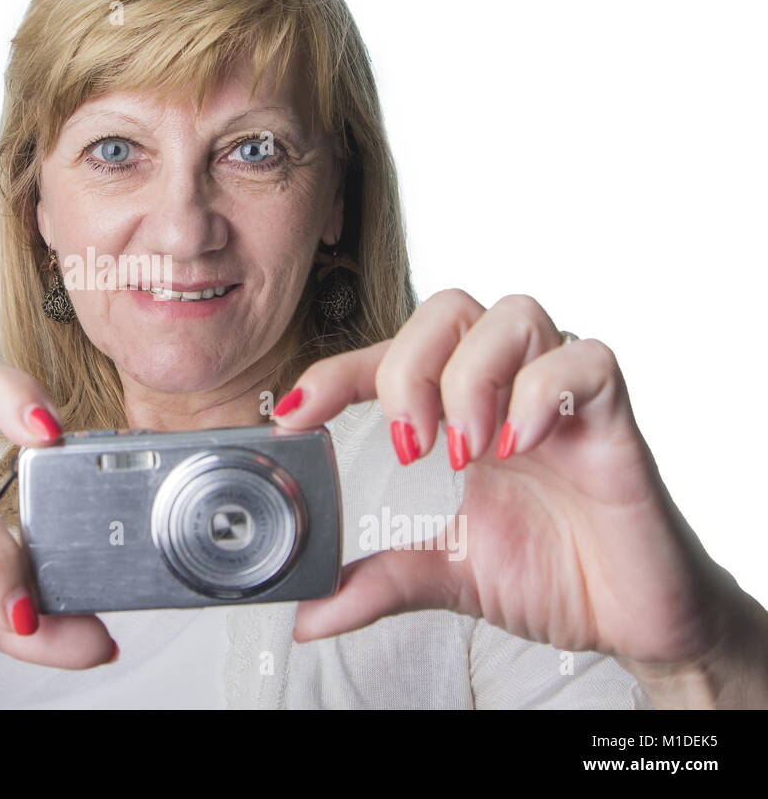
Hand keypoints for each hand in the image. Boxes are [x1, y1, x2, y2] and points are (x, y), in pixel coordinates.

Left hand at [272, 289, 765, 705]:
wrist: (633, 618)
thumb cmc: (552, 573)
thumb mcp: (447, 575)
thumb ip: (380, 581)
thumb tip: (309, 617)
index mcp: (459, 411)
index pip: (388, 358)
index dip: (334, 373)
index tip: (292, 416)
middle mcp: (508, 388)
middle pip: (449, 309)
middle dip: (409, 367)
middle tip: (408, 444)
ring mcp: (561, 396)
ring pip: (512, 314)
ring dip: (471, 375)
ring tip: (465, 450)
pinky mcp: (615, 417)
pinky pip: (587, 360)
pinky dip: (541, 394)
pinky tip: (518, 448)